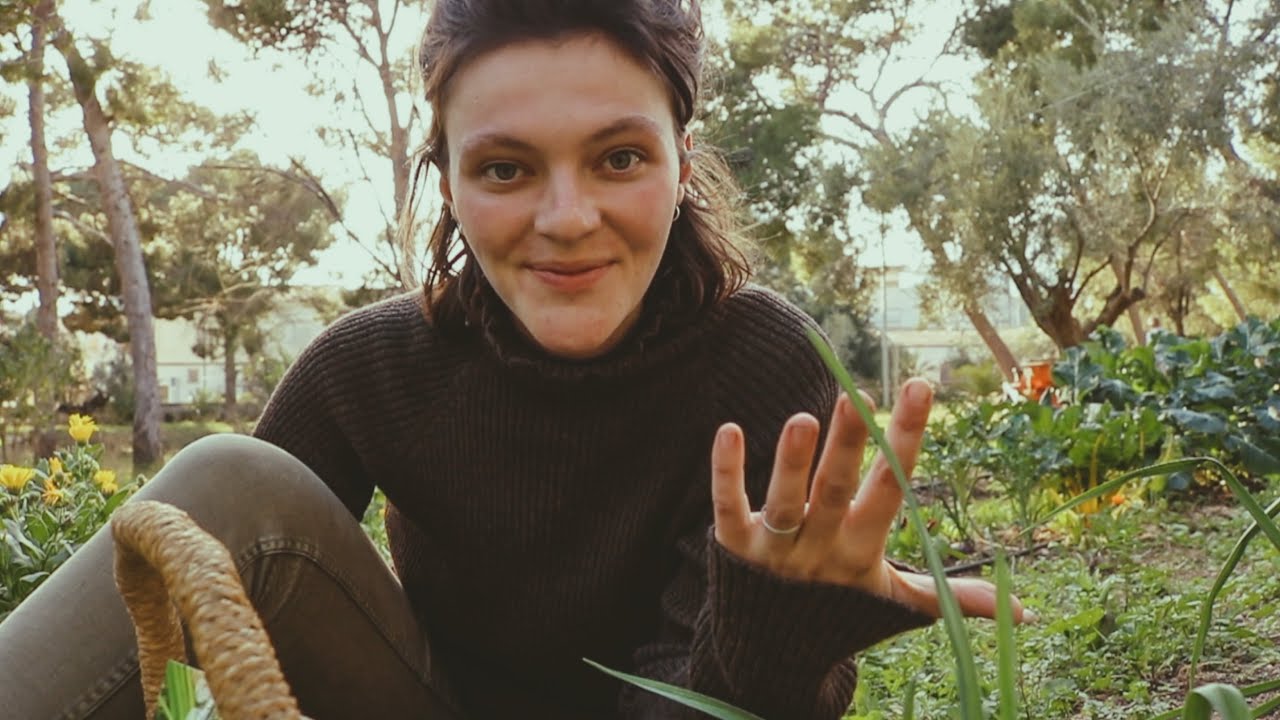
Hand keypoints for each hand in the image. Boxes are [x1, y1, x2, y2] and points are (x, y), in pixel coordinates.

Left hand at [711, 378, 1032, 622]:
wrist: (771, 656)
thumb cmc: (840, 612)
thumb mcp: (895, 604)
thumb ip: (951, 597)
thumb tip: (1022, 613)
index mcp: (863, 553)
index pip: (891, 491)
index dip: (906, 441)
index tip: (918, 388)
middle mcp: (819, 548)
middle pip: (836, 492)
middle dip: (849, 447)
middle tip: (856, 397)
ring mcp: (774, 550)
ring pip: (784, 501)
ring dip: (792, 462)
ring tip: (802, 417)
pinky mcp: (733, 547)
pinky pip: (728, 508)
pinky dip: (726, 473)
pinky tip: (728, 429)